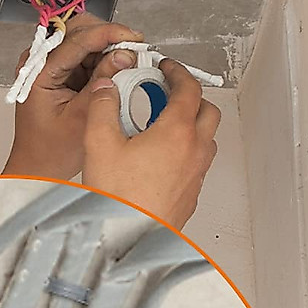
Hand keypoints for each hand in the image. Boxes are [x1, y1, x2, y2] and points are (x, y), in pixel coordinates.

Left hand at [2, 13, 142, 180]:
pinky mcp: (60, 72)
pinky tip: (118, 67)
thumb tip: (125, 55)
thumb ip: (103, 83)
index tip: (134, 38)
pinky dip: (103, 56)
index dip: (108, 34)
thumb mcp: (82, 116)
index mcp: (38, 73)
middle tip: (134, 49)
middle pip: (77, 30)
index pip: (76, 40)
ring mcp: (49, 65)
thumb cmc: (51, 149)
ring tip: (129, 61)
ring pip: (83, 38)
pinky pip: (85, 53)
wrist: (39, 165)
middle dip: (108, 35)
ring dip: (108, 45)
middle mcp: (39, 63)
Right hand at [82, 57, 220, 228]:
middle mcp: (194, 151)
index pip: (189, 89)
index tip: (165, 69)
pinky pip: (197, 162)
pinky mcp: (192, 193)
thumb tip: (106, 87)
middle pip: (207, 111)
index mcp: (176, 132)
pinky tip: (157, 156)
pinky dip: (185, 149)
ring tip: (160, 124)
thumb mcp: (99, 143)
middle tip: (165, 93)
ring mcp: (197, 174)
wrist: (128, 238)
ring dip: (190, 124)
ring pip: (206, 138)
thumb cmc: (118, 196)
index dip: (177, 73)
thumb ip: (102, 107)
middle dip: (189, 96)